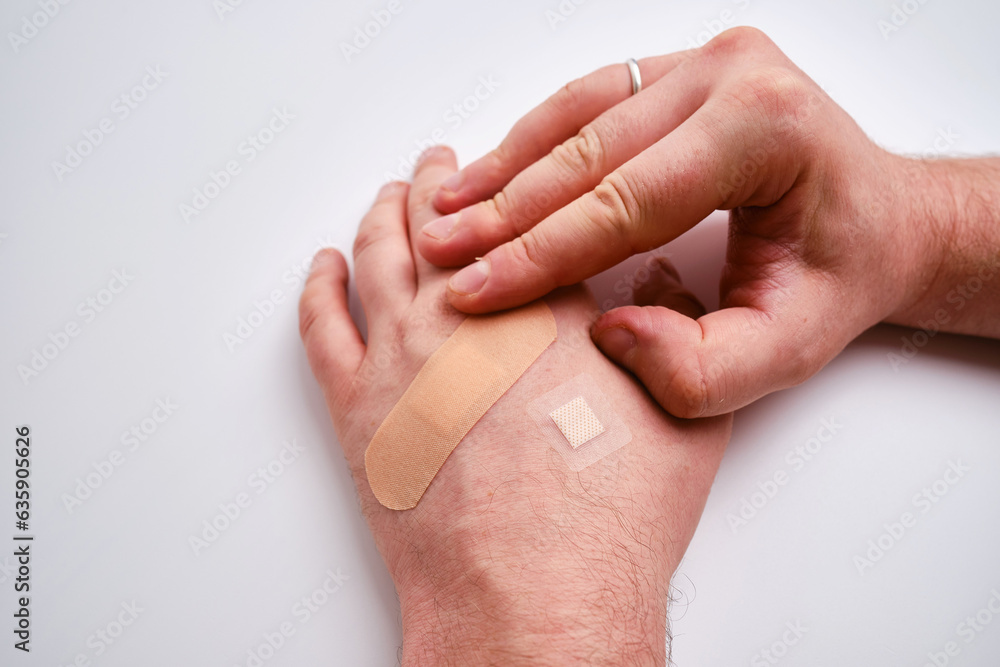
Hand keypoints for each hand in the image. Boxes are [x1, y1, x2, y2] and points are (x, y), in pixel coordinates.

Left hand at [299, 146, 731, 664]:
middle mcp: (462, 317)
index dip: (512, 193)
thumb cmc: (609, 522)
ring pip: (378, 259)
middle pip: (442, 226)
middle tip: (438, 163)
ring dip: (383, 217)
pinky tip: (325, 266)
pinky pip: (321, 327)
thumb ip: (673, 333)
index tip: (501, 171)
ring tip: (389, 195)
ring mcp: (399, 360)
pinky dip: (319, 287)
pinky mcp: (355, 410)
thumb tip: (662, 281)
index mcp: (544, 308)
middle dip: (441, 186)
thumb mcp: (684, 417)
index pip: (522, 224)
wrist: (532, 599)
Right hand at [416, 27, 987, 417]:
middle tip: (440, 254)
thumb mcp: (792, 349)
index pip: (624, 201)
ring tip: (444, 213)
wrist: (878, 219)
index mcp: (764, 130)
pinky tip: (487, 176)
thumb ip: (706, 369)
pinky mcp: (674, 68)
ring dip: (504, 170)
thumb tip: (610, 333)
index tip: (475, 292)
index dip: (539, 255)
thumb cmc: (840, 278)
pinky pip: (584, 102)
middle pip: (588, 153)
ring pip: (574, 116)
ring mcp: (700, 62)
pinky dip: (529, 144)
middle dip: (505, 213)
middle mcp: (730, 75)